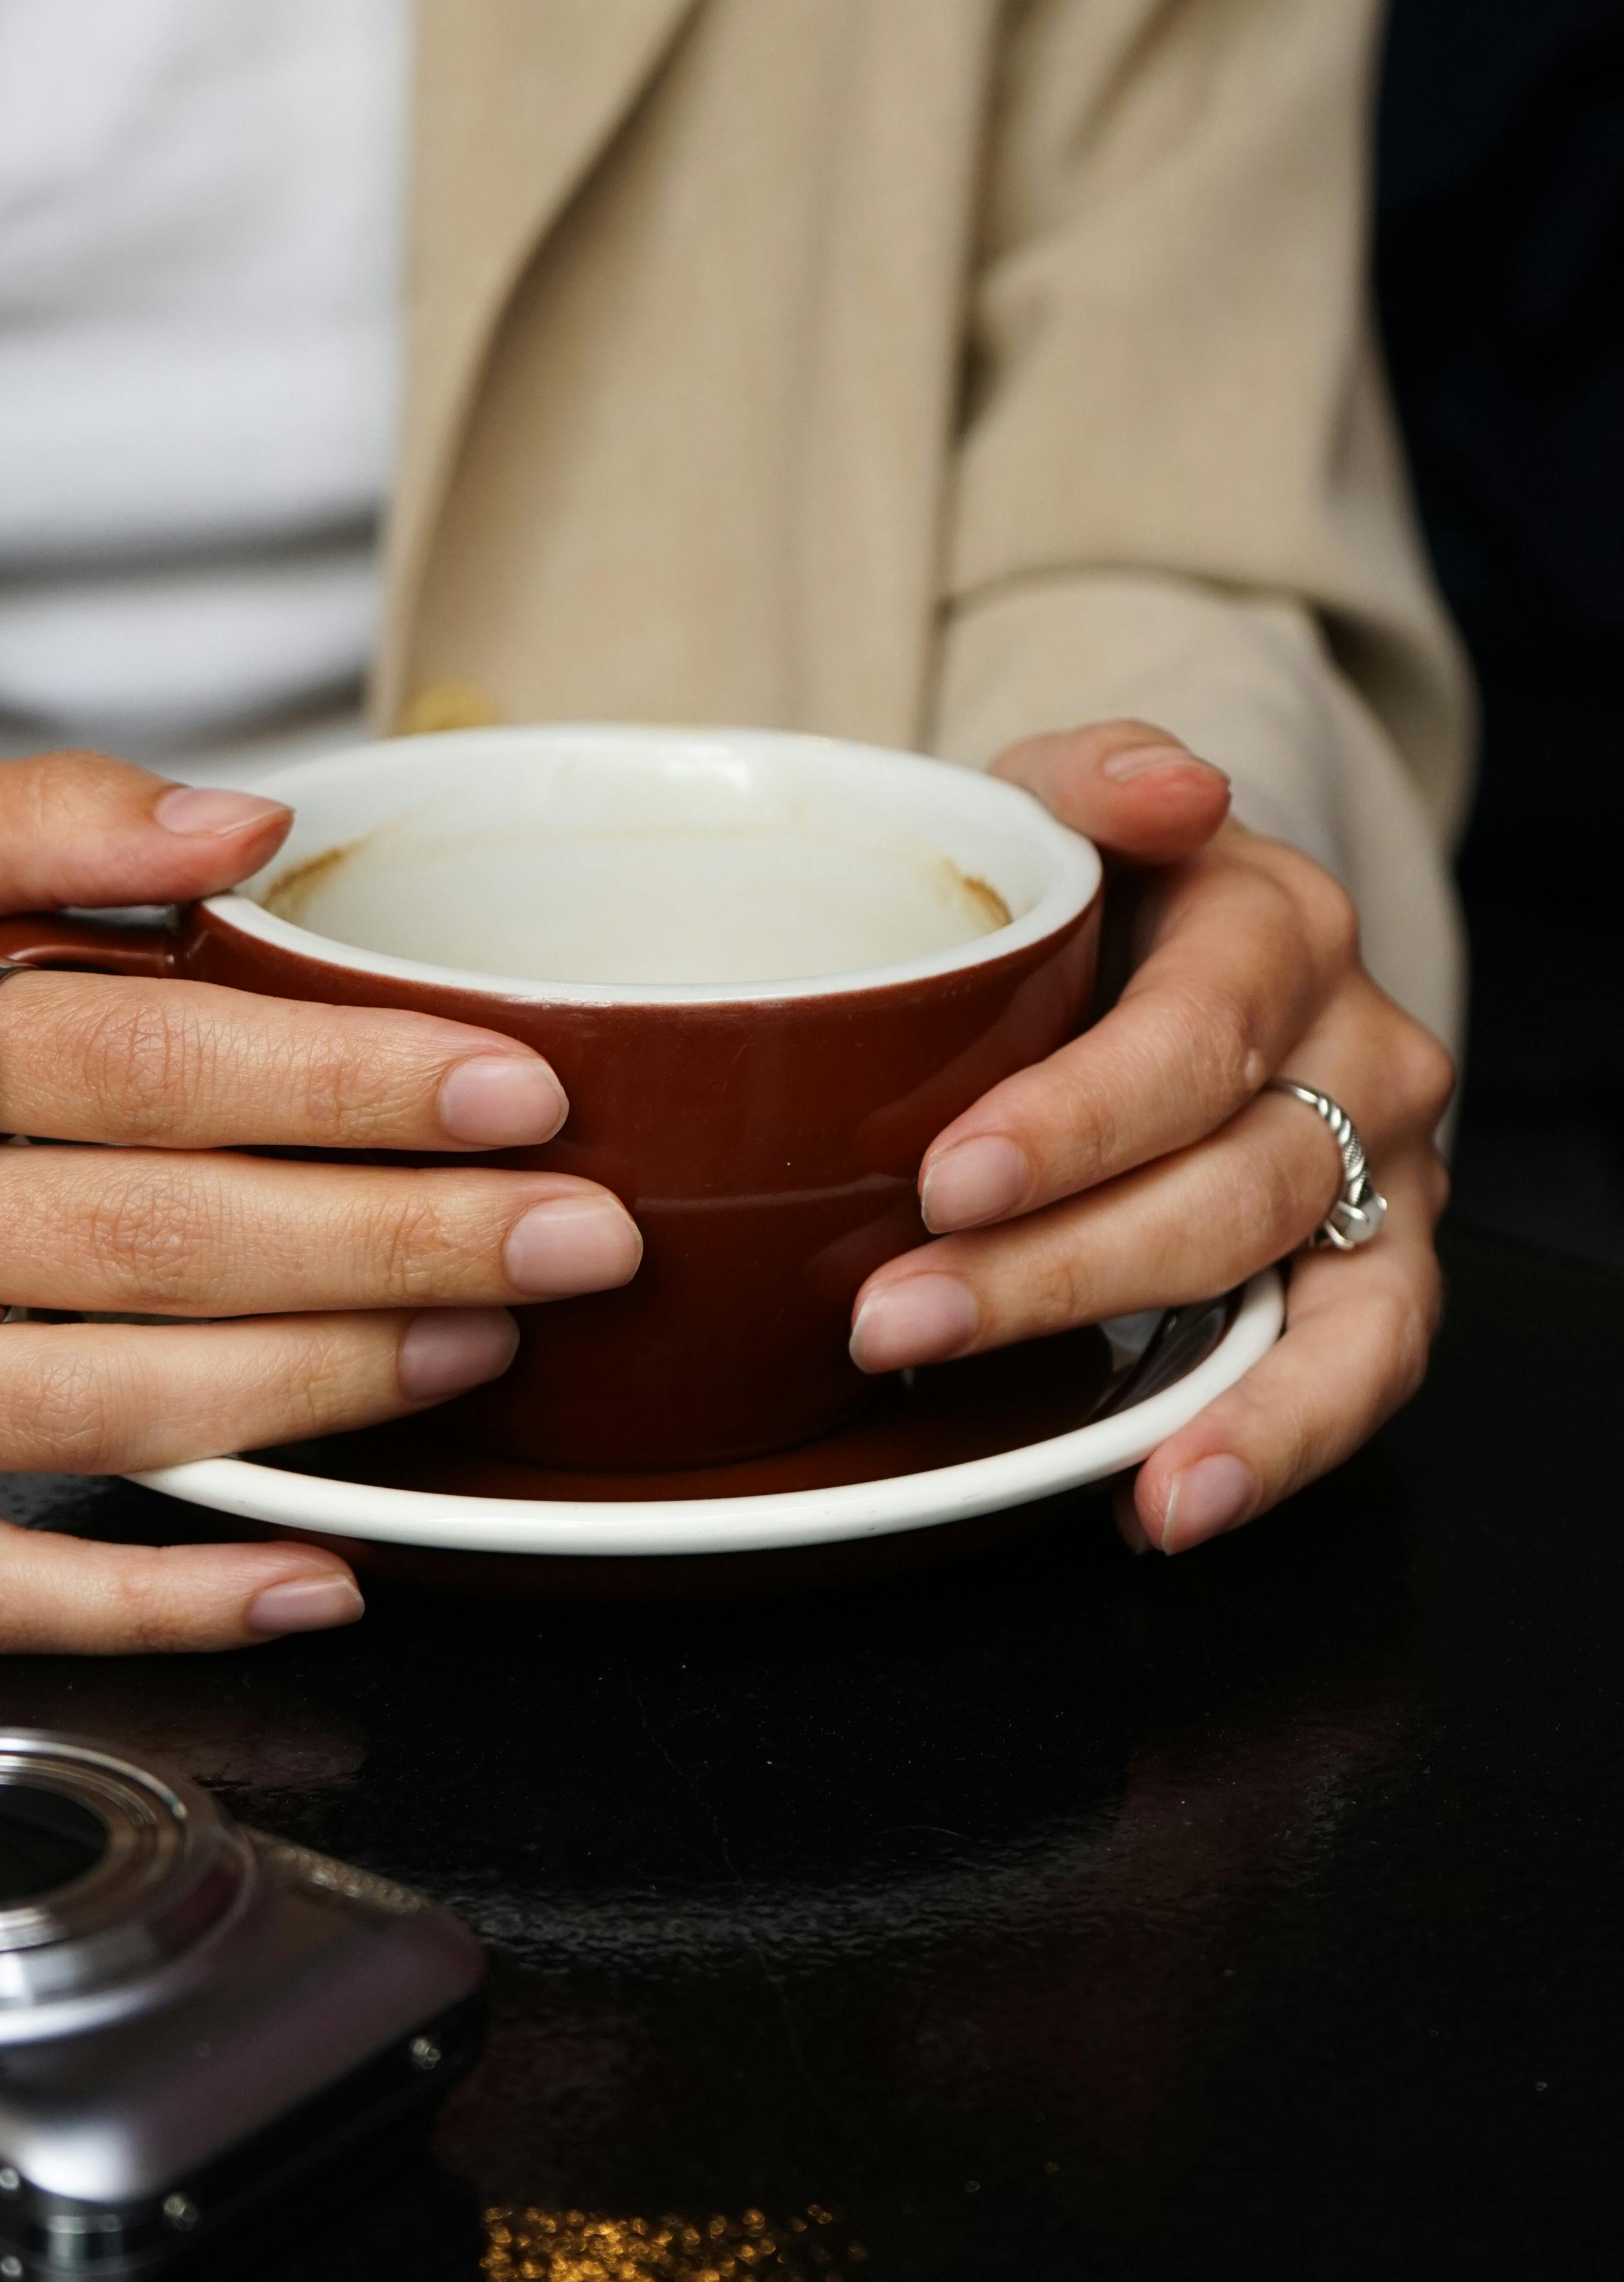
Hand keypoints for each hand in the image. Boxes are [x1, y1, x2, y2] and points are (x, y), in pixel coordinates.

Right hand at [0, 753, 640, 1651]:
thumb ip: (58, 818)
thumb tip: (262, 824)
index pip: (126, 1055)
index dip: (335, 1073)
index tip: (513, 1085)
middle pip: (141, 1240)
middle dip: (388, 1238)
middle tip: (572, 1235)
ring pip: (93, 1412)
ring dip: (316, 1391)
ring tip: (486, 1348)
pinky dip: (162, 1604)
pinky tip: (316, 1578)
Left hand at [845, 722, 1452, 1551]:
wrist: (1160, 939)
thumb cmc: (1087, 893)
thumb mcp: (1058, 802)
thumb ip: (1095, 777)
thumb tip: (1168, 787)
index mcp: (1278, 926)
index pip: (1191, 1034)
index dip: (1074, 1119)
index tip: (946, 1179)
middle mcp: (1358, 1051)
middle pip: (1226, 1184)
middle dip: (1054, 1270)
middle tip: (894, 1320)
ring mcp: (1384, 1171)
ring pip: (1302, 1292)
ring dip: (1186, 1393)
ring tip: (1089, 1470)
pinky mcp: (1387, 1268)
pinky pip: (1362, 1374)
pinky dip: (1273, 1447)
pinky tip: (1165, 1504)